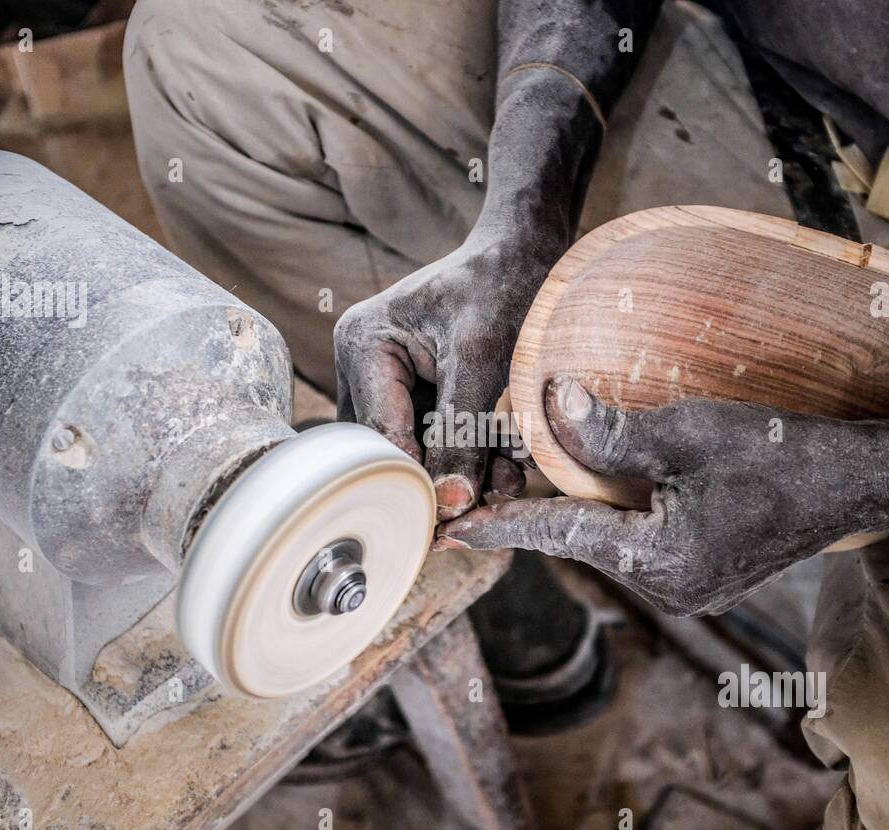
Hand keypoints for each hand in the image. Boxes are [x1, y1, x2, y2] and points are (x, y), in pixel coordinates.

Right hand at [334, 231, 558, 518]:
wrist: (525, 252)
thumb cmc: (504, 286)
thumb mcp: (484, 361)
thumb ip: (464, 431)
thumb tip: (451, 504)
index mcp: (364, 344)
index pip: (381, 433)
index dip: (415, 479)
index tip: (452, 518)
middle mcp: (363, 364)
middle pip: (390, 446)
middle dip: (439, 477)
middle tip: (482, 507)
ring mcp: (385, 380)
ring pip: (414, 449)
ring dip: (458, 470)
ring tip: (506, 481)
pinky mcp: (414, 390)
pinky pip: (433, 437)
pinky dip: (467, 453)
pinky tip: (505, 465)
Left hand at [435, 375, 888, 614]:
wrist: (864, 482)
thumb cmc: (785, 452)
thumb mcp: (688, 432)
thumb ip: (610, 430)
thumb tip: (549, 403)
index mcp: (659, 561)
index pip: (561, 534)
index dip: (503, 524)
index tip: (453, 528)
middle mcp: (670, 588)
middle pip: (583, 541)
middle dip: (536, 515)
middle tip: (480, 498)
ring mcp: (692, 586)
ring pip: (612, 543)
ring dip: (577, 513)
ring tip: (529, 488)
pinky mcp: (708, 574)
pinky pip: (642, 544)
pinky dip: (615, 516)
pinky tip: (602, 492)